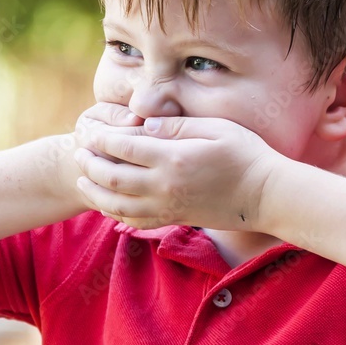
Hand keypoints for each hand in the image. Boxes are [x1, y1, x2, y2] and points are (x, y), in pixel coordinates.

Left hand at [72, 115, 279, 231]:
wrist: (266, 195)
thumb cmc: (246, 154)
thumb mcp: (215, 127)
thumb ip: (176, 125)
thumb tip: (142, 124)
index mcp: (173, 158)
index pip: (123, 147)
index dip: (100, 138)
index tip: (89, 130)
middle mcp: (165, 186)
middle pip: (111, 178)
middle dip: (90, 164)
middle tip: (79, 152)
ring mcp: (168, 207)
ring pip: (116, 204)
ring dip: (93, 191)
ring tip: (82, 178)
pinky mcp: (174, 219)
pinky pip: (134, 220)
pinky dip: (113, 212)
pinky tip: (106, 202)